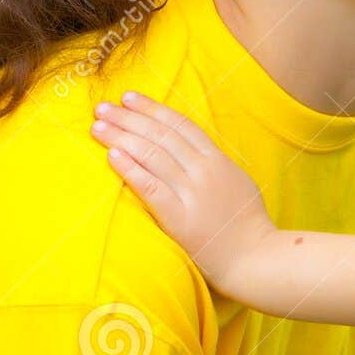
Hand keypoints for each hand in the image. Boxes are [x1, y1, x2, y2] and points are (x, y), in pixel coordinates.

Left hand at [90, 92, 279, 305]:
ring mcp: (192, 193)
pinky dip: (130, 169)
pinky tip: (111, 156)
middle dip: (129, 117)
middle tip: (102, 107)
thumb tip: (192, 151)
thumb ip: (214, 165)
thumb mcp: (237, 182)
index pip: (180, 125)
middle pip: (161, 135)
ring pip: (152, 155)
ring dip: (122, 137)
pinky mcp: (179, 218)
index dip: (153, 108)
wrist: (256, 257)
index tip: (129, 97)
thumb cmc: (248, 224)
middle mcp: (204, 170)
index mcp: (218, 160)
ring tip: (98, 126)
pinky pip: (150, 187)